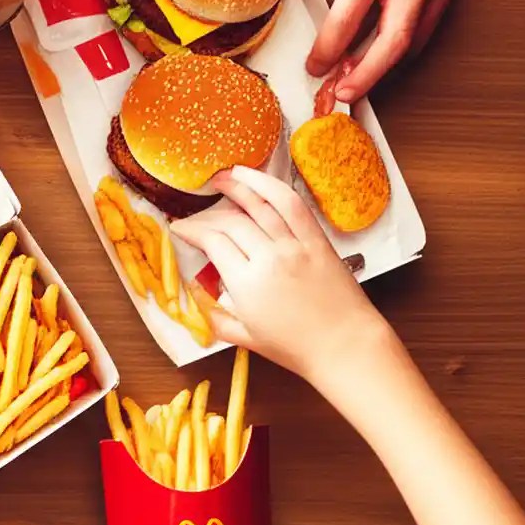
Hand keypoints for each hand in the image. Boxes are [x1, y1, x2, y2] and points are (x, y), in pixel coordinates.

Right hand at [170, 167, 390, 384]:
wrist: (345, 346)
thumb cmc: (295, 348)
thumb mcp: (245, 339)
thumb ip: (215, 318)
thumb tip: (196, 296)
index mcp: (245, 284)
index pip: (211, 242)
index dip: (191, 230)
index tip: (179, 228)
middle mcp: (268, 258)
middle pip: (230, 222)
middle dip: (207, 214)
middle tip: (197, 213)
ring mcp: (294, 246)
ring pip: (259, 205)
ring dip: (237, 186)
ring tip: (221, 178)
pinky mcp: (316, 240)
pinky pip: (291, 204)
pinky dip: (270, 185)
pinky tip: (255, 176)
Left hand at [283, 0, 482, 101]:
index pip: (350, 17)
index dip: (330, 49)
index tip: (314, 65)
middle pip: (391, 43)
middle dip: (366, 76)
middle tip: (342, 94)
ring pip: (413, 42)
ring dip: (385, 68)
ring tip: (356, 82)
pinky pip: (426, 29)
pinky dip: (404, 50)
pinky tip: (383, 57)